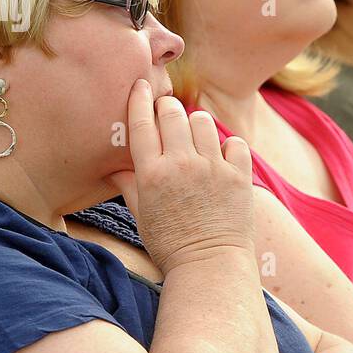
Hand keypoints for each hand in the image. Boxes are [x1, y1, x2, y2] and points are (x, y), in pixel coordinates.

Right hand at [108, 79, 254, 273]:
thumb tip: (113, 166)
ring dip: (196, 124)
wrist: (210, 266)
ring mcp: (212, 169)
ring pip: (202, 121)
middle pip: (172, 112)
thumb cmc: (170, 244)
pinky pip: (234, 142)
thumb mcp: (141, 215)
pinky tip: (221, 158)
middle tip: (168, 113)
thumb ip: (128, 184)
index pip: (142, 123)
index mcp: (152, 173)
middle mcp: (181, 165)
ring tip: (195, 138)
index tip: (140, 85)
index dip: (140, 99)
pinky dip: (227, 146)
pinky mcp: (239, 175)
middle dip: (167, 107)